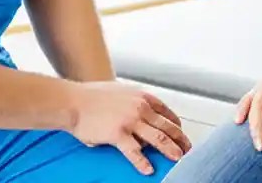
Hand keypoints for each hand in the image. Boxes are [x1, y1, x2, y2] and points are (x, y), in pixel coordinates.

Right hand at [69, 81, 191, 174]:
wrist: (74, 101)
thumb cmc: (92, 97)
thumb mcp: (120, 92)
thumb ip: (134, 102)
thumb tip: (140, 114)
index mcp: (142, 97)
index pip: (167, 113)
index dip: (177, 125)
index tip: (181, 134)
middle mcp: (140, 107)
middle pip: (167, 127)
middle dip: (180, 140)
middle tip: (187, 150)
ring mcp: (131, 120)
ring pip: (158, 138)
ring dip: (170, 150)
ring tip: (178, 160)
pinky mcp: (118, 133)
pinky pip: (135, 151)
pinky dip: (143, 162)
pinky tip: (149, 169)